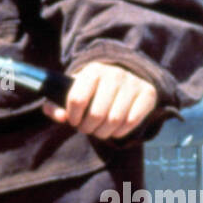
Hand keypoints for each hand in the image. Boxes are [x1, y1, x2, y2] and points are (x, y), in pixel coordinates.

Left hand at [43, 61, 157, 139]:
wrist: (124, 75)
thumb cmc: (92, 89)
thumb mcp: (72, 91)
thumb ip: (55, 104)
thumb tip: (57, 115)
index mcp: (92, 70)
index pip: (77, 100)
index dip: (73, 117)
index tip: (74, 120)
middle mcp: (114, 74)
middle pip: (96, 114)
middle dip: (88, 128)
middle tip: (86, 128)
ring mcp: (133, 83)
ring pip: (114, 121)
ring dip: (103, 132)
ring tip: (99, 131)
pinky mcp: (147, 94)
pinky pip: (132, 122)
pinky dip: (120, 132)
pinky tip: (114, 129)